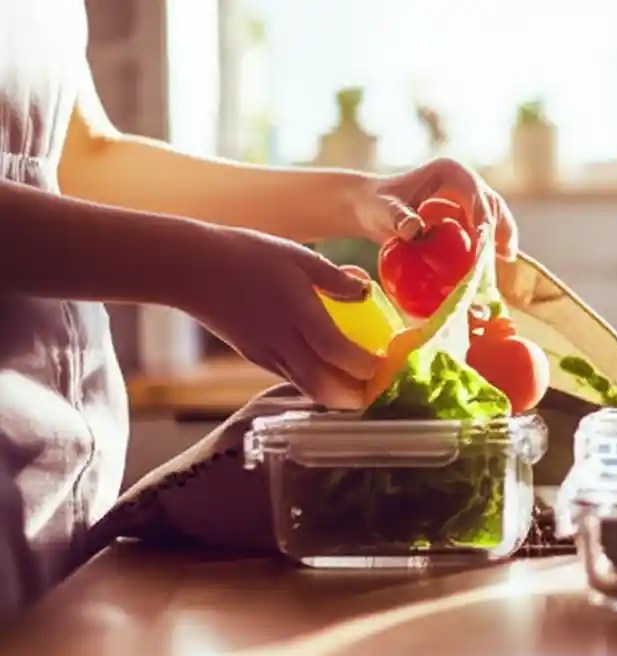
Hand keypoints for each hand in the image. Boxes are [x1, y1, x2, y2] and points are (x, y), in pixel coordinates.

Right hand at [179, 227, 379, 409]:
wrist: (190, 267)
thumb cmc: (245, 255)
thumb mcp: (297, 257)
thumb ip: (334, 278)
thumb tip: (366, 292)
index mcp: (297, 314)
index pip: (338, 353)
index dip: (364, 366)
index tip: (383, 365)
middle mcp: (282, 341)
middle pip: (323, 386)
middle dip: (352, 397)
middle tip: (373, 391)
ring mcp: (264, 353)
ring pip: (305, 386)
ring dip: (333, 394)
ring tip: (355, 387)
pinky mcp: (252, 355)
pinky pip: (289, 376)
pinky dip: (312, 381)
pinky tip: (323, 369)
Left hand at [354, 158, 517, 259]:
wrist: (369, 207)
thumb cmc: (375, 206)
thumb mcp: (383, 211)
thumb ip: (398, 218)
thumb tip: (415, 230)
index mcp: (451, 172)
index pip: (476, 197)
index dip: (484, 223)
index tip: (483, 248)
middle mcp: (464, 181)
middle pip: (493, 204)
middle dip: (501, 230)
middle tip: (501, 257)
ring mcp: (467, 196)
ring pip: (495, 214)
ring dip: (503, 236)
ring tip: (505, 259)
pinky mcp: (465, 212)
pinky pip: (485, 227)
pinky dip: (491, 243)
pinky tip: (493, 263)